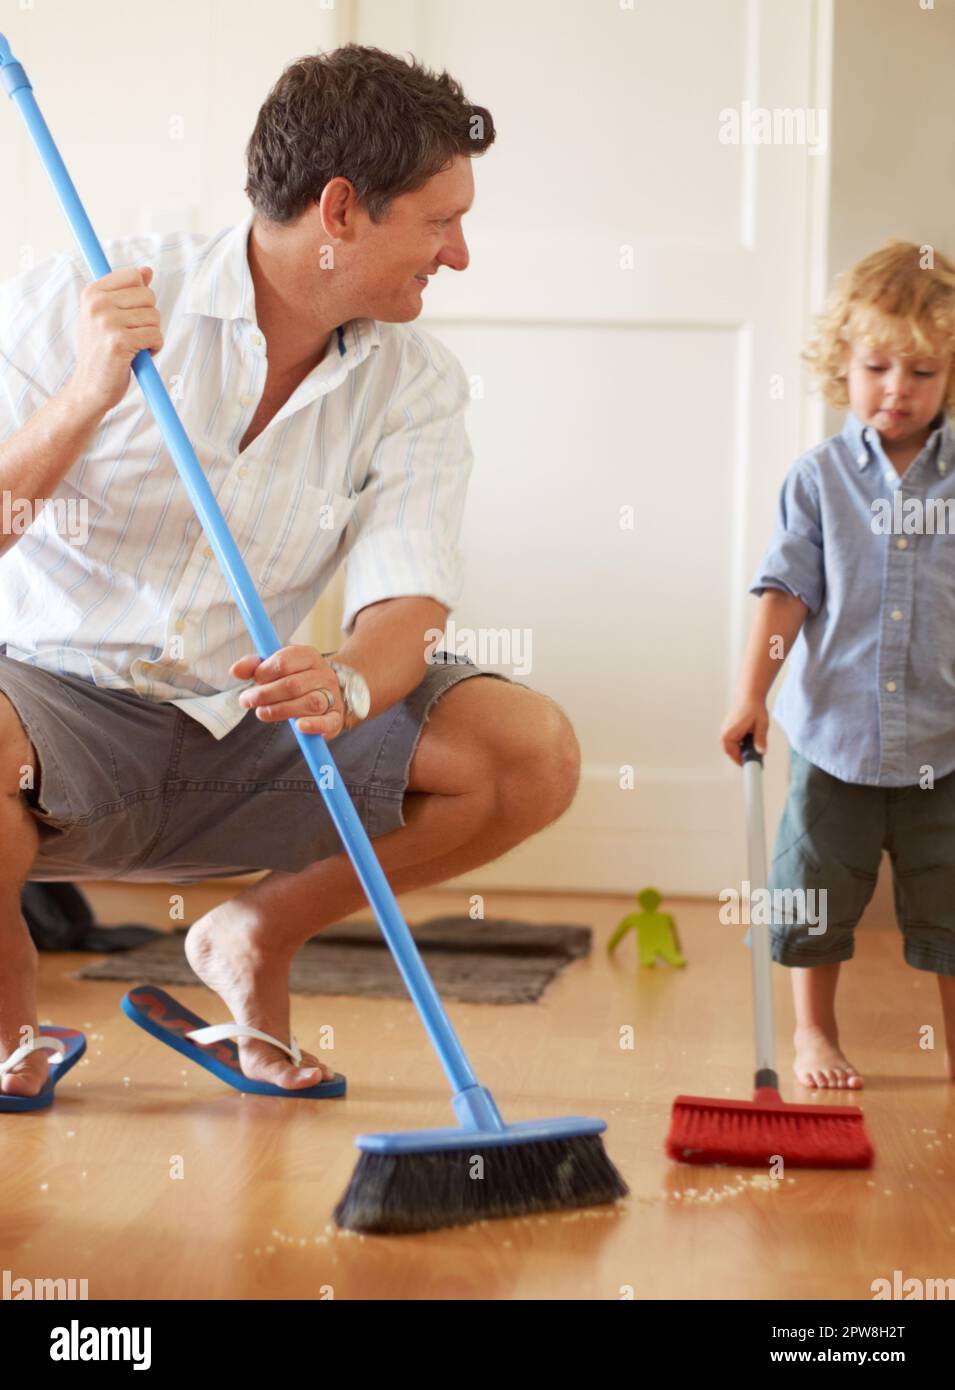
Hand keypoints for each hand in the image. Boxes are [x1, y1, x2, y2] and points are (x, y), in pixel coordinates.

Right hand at [66, 266, 162, 418]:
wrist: (89, 388)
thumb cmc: (102, 352)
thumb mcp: (108, 316)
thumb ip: (127, 292)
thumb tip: (147, 270)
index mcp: (92, 292)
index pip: (134, 276)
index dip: (141, 298)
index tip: (129, 315)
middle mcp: (97, 303)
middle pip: (148, 296)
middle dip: (149, 318)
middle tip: (132, 334)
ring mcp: (107, 322)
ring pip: (154, 317)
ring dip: (152, 335)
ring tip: (134, 346)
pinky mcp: (120, 341)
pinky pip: (156, 336)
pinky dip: (155, 348)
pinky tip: (139, 355)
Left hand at [231, 645, 344, 737]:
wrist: (328, 691)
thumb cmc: (295, 678)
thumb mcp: (275, 666)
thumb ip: (254, 666)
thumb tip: (235, 670)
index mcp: (308, 656)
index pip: (285, 661)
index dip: (264, 672)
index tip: (253, 680)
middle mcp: (323, 674)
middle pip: (294, 684)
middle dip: (266, 694)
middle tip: (246, 701)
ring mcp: (332, 696)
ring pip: (310, 703)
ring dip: (282, 710)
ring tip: (262, 713)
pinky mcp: (335, 717)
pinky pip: (328, 721)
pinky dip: (314, 725)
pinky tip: (299, 726)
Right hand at [720, 699, 768, 765]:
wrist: (749, 695)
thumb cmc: (754, 708)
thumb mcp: (761, 725)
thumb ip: (760, 739)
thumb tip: (761, 752)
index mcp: (730, 733)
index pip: (732, 754)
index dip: (740, 761)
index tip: (748, 767)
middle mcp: (725, 732)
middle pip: (731, 752)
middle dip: (741, 756)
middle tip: (754, 759)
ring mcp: (726, 730)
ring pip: (732, 746)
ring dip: (741, 749)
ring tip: (753, 747)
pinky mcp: (729, 728)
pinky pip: (733, 741)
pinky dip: (740, 743)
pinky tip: (750, 739)